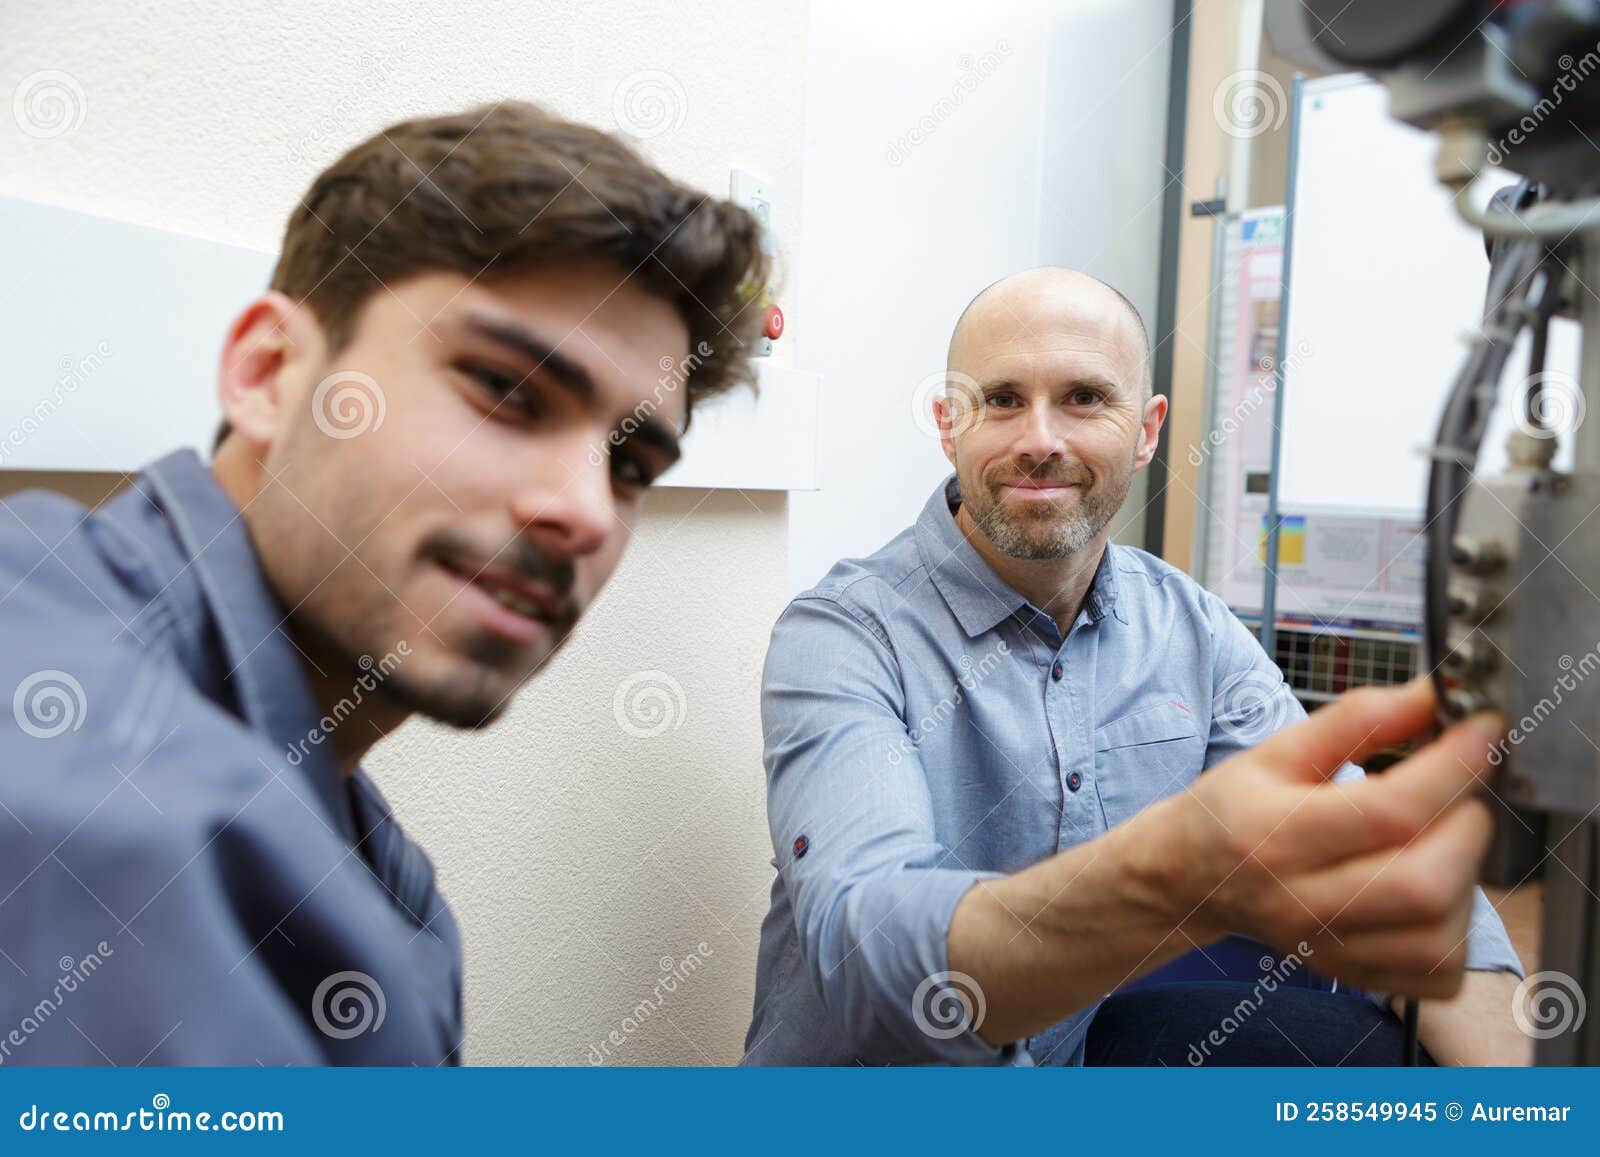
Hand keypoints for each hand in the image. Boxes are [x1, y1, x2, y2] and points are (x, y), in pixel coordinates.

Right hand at [1139, 677, 1501, 999]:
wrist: (1189, 880)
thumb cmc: (1233, 810)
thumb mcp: (1278, 750)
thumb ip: (1355, 719)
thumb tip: (1432, 698)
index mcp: (1276, 834)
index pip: (1390, 810)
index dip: (1454, 766)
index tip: (1483, 729)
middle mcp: (1302, 902)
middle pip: (1424, 883)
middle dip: (1465, 825)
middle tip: (1458, 793)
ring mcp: (1330, 949)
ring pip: (1440, 935)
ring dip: (1466, 877)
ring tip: (1441, 839)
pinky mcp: (1355, 976)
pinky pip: (1439, 974)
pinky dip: (1459, 931)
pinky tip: (1436, 891)